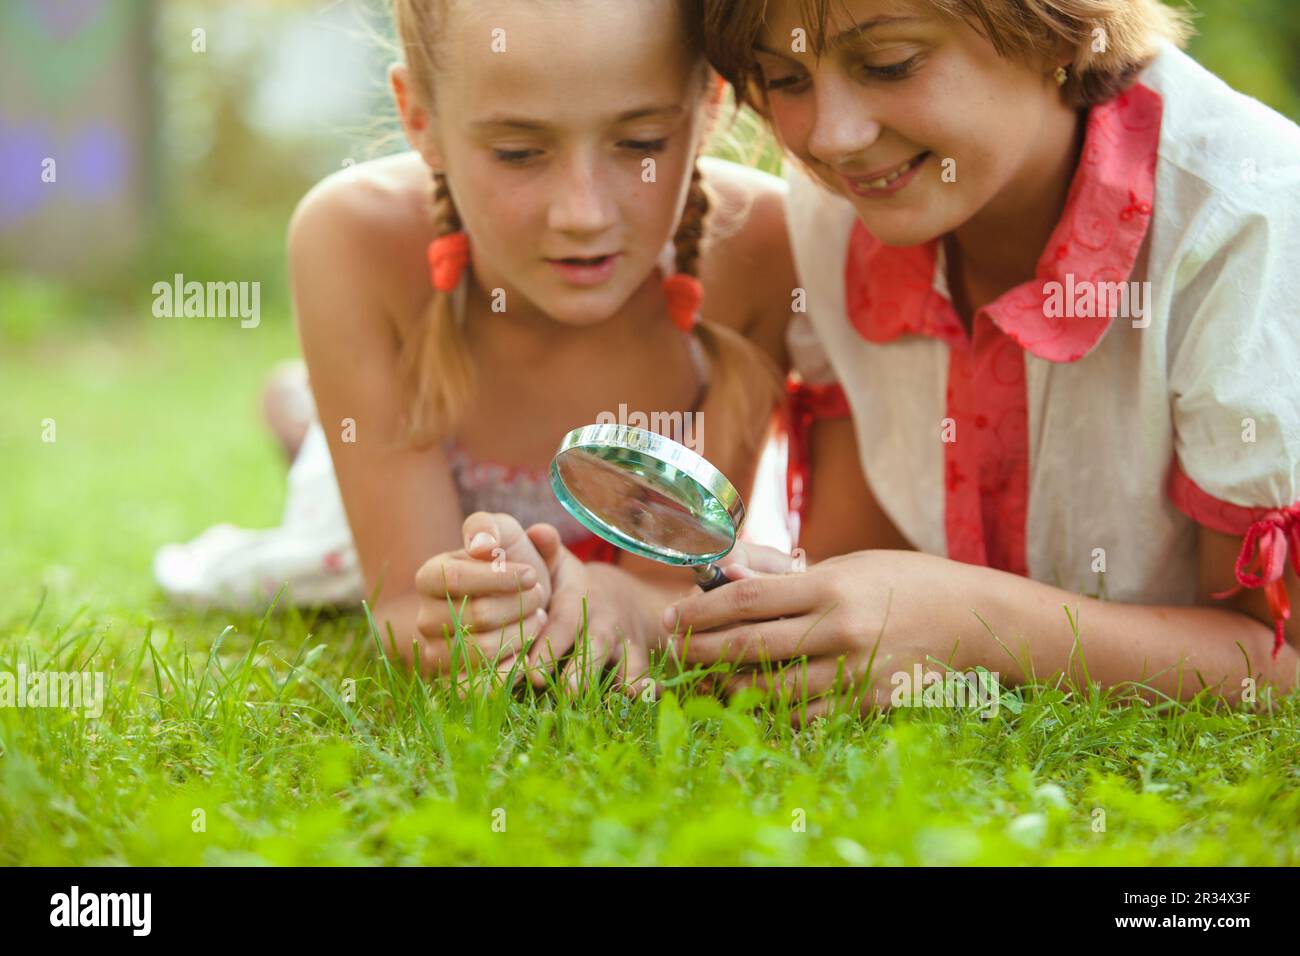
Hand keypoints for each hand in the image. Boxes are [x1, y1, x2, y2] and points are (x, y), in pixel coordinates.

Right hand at [413, 512, 550, 675]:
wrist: (518, 602)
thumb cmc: (508, 563)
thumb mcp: (502, 531)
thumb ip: (488, 527)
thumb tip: (481, 545)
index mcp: (429, 577)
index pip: (455, 577)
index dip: (499, 577)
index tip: (531, 574)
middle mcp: (425, 617)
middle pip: (477, 614)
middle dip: (519, 604)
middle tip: (539, 597)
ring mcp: (437, 653)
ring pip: (485, 649)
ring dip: (523, 633)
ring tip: (536, 618)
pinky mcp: (455, 683)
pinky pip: (483, 683)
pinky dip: (513, 667)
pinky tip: (528, 649)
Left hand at [524, 525, 654, 697]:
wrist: (620, 601)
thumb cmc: (573, 589)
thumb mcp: (560, 566)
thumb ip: (544, 552)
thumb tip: (538, 531)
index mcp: (579, 602)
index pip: (563, 625)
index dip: (548, 648)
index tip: (531, 673)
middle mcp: (603, 625)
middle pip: (595, 649)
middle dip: (583, 671)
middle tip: (569, 693)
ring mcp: (625, 647)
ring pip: (630, 667)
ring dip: (624, 685)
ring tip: (618, 703)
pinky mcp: (640, 667)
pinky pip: (649, 681)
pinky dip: (650, 694)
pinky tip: (646, 707)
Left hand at [663, 549, 986, 720]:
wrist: (975, 620)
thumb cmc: (906, 582)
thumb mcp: (848, 564)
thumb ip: (787, 574)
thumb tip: (726, 573)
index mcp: (831, 586)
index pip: (747, 598)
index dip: (702, 610)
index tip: (673, 614)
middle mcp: (840, 630)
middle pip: (749, 645)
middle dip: (700, 649)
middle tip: (672, 648)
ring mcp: (855, 672)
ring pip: (772, 688)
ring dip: (728, 686)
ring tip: (705, 678)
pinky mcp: (868, 704)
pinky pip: (806, 717)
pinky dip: (773, 712)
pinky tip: (752, 703)